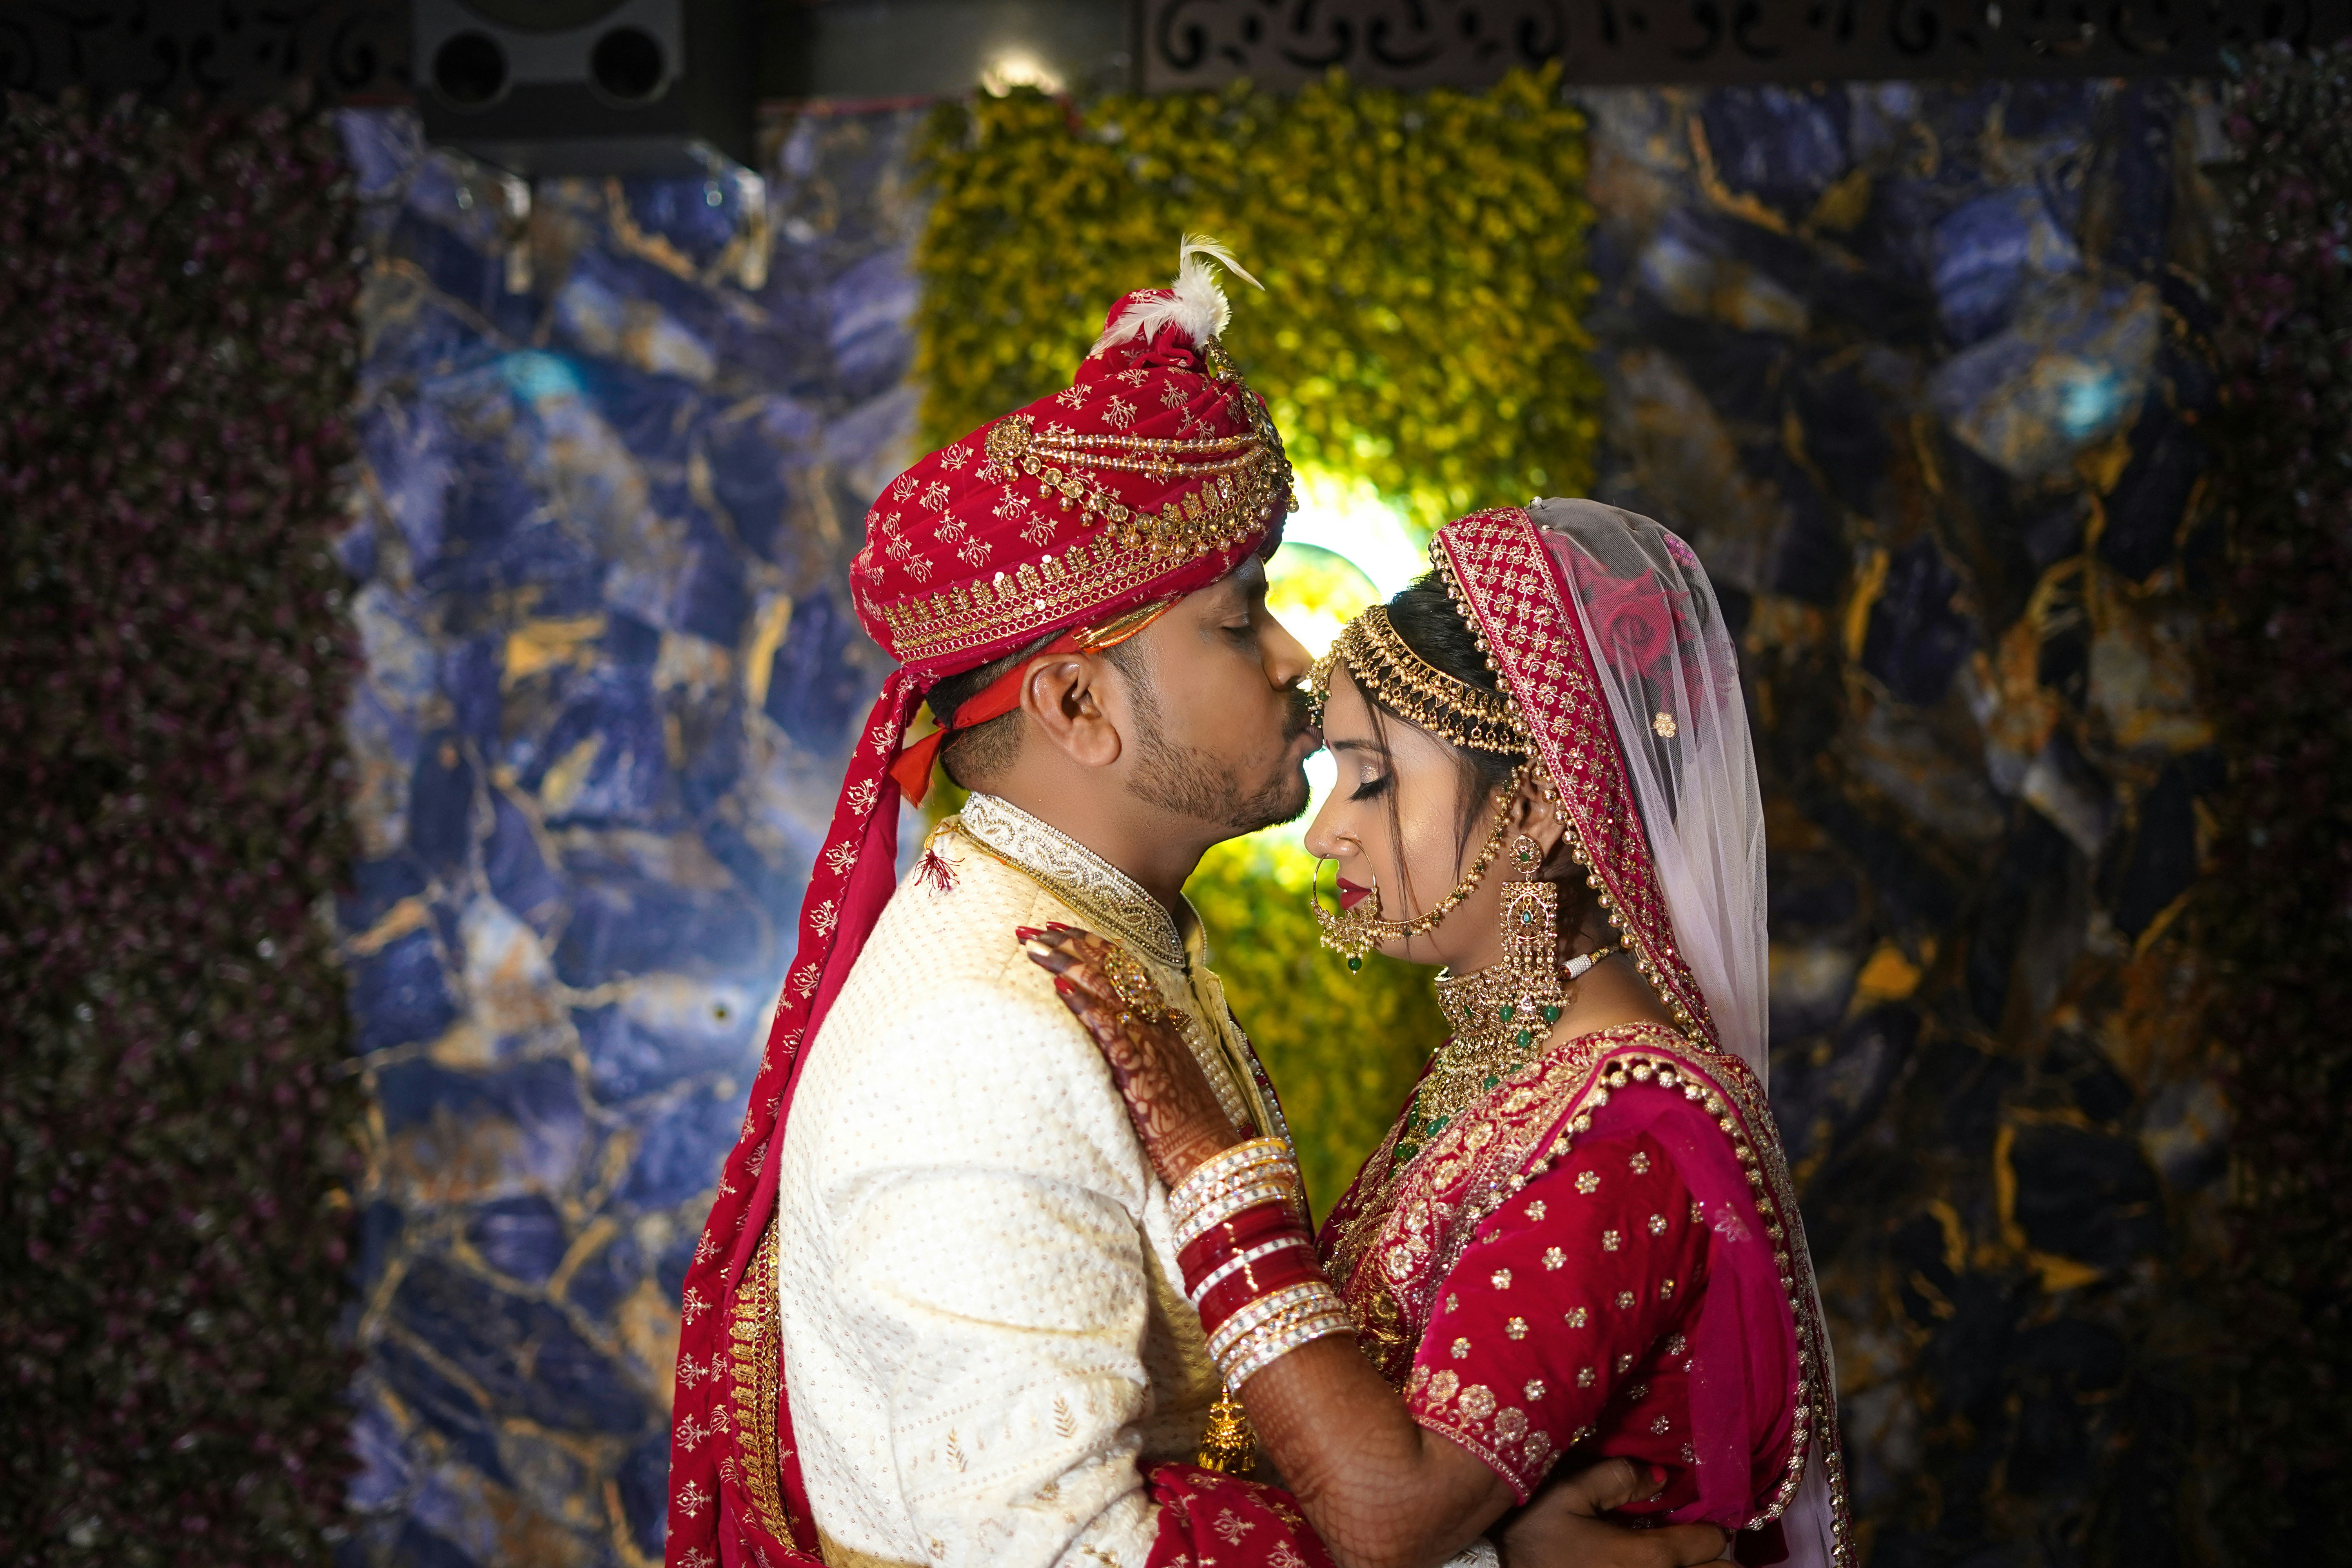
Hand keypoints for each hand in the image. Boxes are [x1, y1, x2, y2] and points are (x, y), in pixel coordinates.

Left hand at [1022, 923, 1243, 1184]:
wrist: (1210, 1156)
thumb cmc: (1184, 1123)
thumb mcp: (1162, 1073)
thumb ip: (1138, 1048)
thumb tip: (1108, 1034)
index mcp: (1161, 1021)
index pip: (1123, 967)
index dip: (1089, 942)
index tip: (1057, 926)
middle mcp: (1156, 1023)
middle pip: (1109, 969)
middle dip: (1068, 943)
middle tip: (1030, 928)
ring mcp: (1149, 1043)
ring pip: (1105, 989)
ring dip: (1066, 963)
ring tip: (1033, 947)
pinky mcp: (1141, 1070)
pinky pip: (1110, 1029)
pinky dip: (1084, 1005)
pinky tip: (1060, 987)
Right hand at [1496, 1459, 1726, 1567]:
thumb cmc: (1535, 1537)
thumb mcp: (1568, 1494)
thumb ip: (1617, 1478)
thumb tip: (1660, 1476)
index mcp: (1647, 1556)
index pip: (1708, 1544)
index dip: (1715, 1527)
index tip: (1709, 1517)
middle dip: (1722, 1560)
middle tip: (1712, 1544)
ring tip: (1699, 1558)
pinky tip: (1673, 1565)